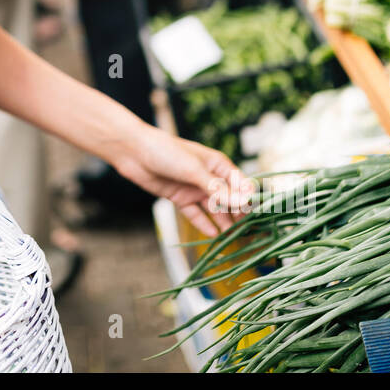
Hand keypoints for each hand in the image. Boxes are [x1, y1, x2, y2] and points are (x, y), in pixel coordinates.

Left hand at [111, 123, 250, 236]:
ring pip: (213, 208)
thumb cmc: (166, 152)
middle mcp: (208, 177)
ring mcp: (193, 188)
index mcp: (217, 164)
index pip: (240, 184)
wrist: (133, 151)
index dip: (248, 199)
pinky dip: (203, 223)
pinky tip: (213, 235)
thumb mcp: (194, 170)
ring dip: (223, 221)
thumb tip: (242, 202)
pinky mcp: (179, 197)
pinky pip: (195, 213)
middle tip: (248, 233)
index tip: (257, 217)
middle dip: (238, 214)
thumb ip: (216, 188)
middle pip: (228, 198)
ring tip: (232, 237)